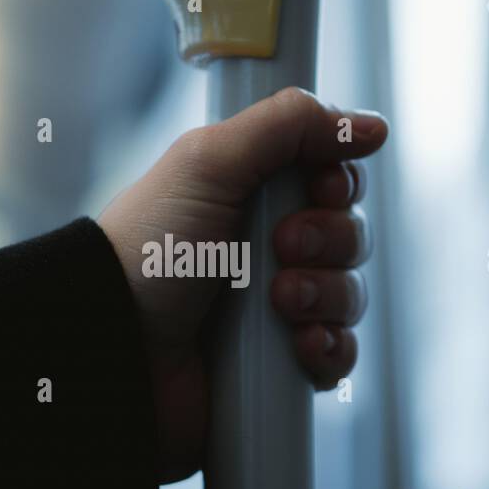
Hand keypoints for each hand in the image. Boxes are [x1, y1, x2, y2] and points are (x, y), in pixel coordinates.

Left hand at [98, 87, 387, 482]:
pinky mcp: (280, 364)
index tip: (318, 186)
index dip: (339, 182)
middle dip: (329, 240)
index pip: (335, 179)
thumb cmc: (149, 251)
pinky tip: (299, 345)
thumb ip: (288, 124)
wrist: (117, 344)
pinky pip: (339, 354)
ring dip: (325, 294)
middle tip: (281, 246)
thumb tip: (372, 125)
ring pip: (349, 294)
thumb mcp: (210, 163)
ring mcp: (277, 308)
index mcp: (253, 195)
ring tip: (277, 302)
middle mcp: (270, 248)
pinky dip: (328, 348)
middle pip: (350, 234)